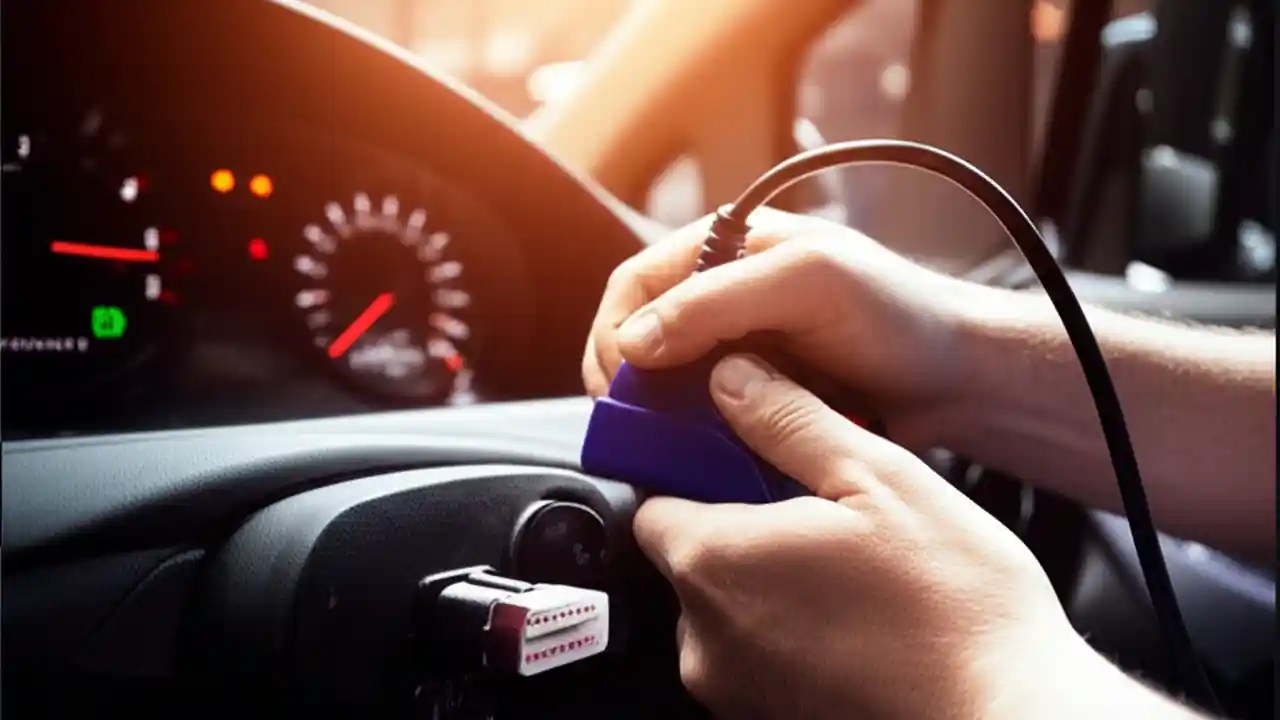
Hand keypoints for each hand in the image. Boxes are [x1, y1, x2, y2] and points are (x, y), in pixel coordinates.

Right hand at [582, 208, 988, 445]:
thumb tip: (633, 343)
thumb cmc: (896, 313)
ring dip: (657, 414)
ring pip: (664, 382)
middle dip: (628, 381)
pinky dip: (690, 436)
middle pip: (639, 336)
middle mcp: (722, 296)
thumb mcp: (804, 284)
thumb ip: (716, 302)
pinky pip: (699, 416)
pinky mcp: (753, 396)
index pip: (635, 284)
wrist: (957, 377)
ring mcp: (736, 349)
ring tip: (668, 444)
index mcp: (726, 249)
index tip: (620, 384)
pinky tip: (701, 454)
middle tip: (636, 425)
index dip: (615, 333)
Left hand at [633, 354, 1204, 719]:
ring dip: (769, 583)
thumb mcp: (877, 479)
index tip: (742, 459)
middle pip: (690, 558)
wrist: (1011, 718)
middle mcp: (704, 638)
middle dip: (741, 528)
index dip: (694, 474)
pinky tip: (856, 619)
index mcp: (714, 563)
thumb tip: (731, 378)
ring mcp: (732, 692)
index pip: (651, 503)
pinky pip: (757, 658)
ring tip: (849, 571)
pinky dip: (791, 634)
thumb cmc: (954, 606)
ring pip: (726, 611)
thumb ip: (789, 422)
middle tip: (819, 513)